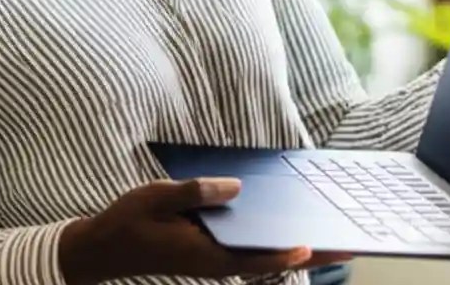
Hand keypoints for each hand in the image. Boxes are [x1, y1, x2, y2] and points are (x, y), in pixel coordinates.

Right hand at [59, 178, 351, 282]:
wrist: (104, 249)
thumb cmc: (128, 222)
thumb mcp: (156, 198)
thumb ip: (196, 193)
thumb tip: (236, 186)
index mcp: (204, 255)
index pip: (253, 260)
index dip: (284, 255)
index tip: (312, 245)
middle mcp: (215, 262)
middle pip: (268, 259)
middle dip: (307, 251)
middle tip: (346, 243)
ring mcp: (213, 260)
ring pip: (262, 256)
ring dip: (293, 246)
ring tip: (329, 232)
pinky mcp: (209, 254)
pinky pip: (248, 251)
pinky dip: (271, 241)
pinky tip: (284, 224)